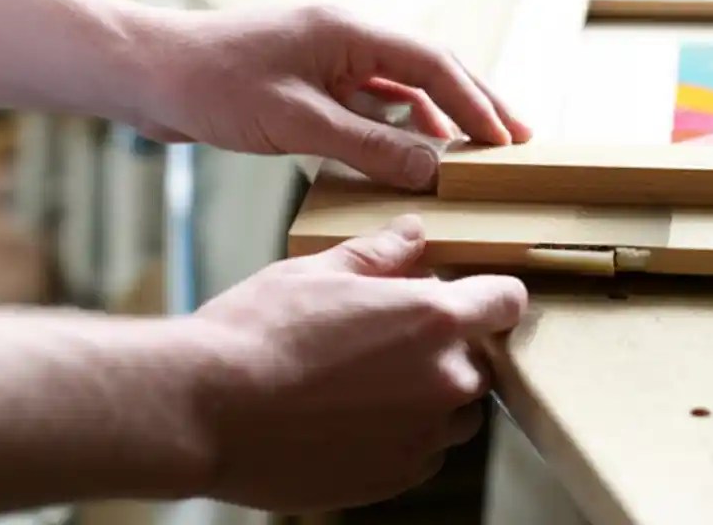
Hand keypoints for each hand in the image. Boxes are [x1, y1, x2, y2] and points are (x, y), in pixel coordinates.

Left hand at [136, 5, 531, 189]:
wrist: (146, 74)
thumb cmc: (211, 85)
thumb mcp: (297, 122)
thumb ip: (368, 145)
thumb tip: (431, 169)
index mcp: (348, 31)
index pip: (431, 63)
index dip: (474, 101)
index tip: (505, 138)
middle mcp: (345, 38)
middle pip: (428, 67)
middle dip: (473, 102)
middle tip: (515, 136)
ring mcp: (327, 58)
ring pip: (400, 86)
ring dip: (438, 116)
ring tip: (475, 148)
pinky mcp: (308, 81)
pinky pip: (368, 101)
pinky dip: (396, 124)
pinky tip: (413, 150)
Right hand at [183, 215, 526, 512]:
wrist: (206, 411)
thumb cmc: (257, 334)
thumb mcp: (317, 272)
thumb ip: (379, 254)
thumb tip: (413, 235)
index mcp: (432, 320)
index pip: (506, 302)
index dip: (491, 295)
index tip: (471, 297)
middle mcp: (442, 381)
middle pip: (480, 362)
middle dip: (448, 348)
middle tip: (388, 340)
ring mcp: (422, 437)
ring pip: (455, 413)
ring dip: (429, 396)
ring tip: (365, 383)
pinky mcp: (395, 478)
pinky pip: (423, 454)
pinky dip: (403, 436)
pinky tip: (351, 418)